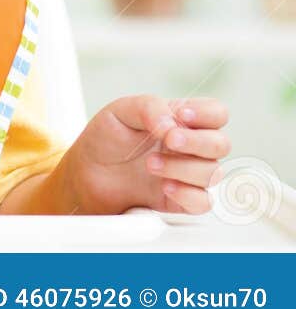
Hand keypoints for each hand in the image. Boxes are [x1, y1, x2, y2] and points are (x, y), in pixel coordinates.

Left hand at [55, 95, 229, 214]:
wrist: (87, 173)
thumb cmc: (106, 139)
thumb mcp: (120, 111)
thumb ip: (148, 107)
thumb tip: (172, 122)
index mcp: (180, 120)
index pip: (215, 113)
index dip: (207, 114)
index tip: (181, 115)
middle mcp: (190, 147)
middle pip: (221, 144)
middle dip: (197, 142)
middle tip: (169, 140)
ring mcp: (188, 174)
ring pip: (213, 172)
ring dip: (182, 167)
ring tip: (150, 164)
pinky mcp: (182, 200)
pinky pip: (203, 202)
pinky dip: (187, 194)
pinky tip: (165, 187)